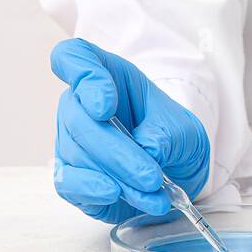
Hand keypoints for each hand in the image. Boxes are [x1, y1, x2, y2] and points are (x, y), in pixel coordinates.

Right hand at [50, 39, 210, 223]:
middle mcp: (80, 105)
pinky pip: (67, 183)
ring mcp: (71, 141)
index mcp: (107, 75)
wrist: (177, 173)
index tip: (105, 105)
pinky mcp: (71, 178)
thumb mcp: (185, 129)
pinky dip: (91, 189)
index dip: (83, 76)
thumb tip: (144, 150)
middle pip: (78, 118)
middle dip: (117, 152)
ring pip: (77, 154)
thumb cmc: (174, 138)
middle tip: (151, 176)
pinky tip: (113, 193)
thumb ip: (165, 136)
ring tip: (153, 193)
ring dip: (118, 176)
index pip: (74, 57)